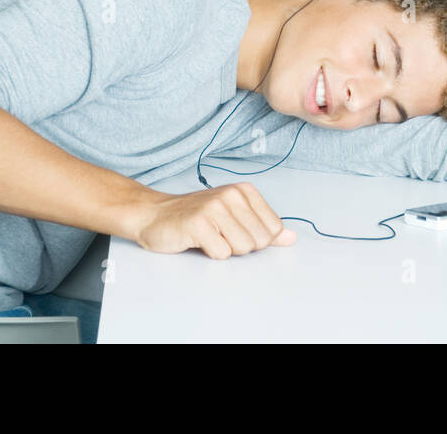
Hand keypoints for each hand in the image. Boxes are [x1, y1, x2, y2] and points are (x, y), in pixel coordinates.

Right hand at [132, 182, 297, 257]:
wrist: (154, 215)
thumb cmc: (196, 217)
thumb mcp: (233, 216)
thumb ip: (264, 227)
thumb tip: (292, 238)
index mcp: (244, 191)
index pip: (273, 229)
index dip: (256, 238)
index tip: (235, 230)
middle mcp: (231, 195)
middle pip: (259, 241)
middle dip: (240, 246)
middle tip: (219, 234)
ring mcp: (214, 208)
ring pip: (242, 249)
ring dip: (225, 249)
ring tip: (209, 236)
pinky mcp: (198, 224)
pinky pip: (221, 254)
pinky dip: (210, 253)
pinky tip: (197, 240)